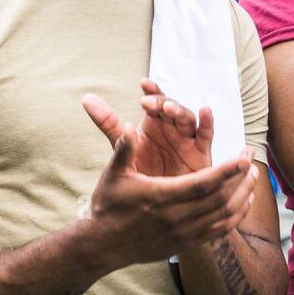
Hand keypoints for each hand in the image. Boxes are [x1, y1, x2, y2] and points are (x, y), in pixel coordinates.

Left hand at [82, 81, 212, 178]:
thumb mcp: (122, 147)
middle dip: (163, 102)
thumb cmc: (141, 175)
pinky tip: (205, 110)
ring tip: (169, 109)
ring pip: (188, 118)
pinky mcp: (202, 154)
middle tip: (150, 103)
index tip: (143, 84)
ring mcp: (187, 140)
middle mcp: (172, 128)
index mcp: (154, 124)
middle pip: (171, 107)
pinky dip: (207, 122)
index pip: (154, 101)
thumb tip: (86, 97)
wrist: (154, 209)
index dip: (152, 91)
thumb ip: (108, 123)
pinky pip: (206, 135)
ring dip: (180, 111)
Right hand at [82, 97, 255, 267]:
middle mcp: (176, 218)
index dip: (227, 170)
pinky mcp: (186, 244)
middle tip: (251, 157)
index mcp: (161, 197)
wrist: (103, 246)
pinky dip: (236, 215)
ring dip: (243, 195)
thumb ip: (124, 149)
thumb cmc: (108, 205)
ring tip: (252, 176)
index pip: (203, 184)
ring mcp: (184, 234)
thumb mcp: (113, 174)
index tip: (243, 156)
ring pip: (224, 216)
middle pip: (221, 199)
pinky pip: (220, 231)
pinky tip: (243, 201)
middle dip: (241, 178)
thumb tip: (129, 126)